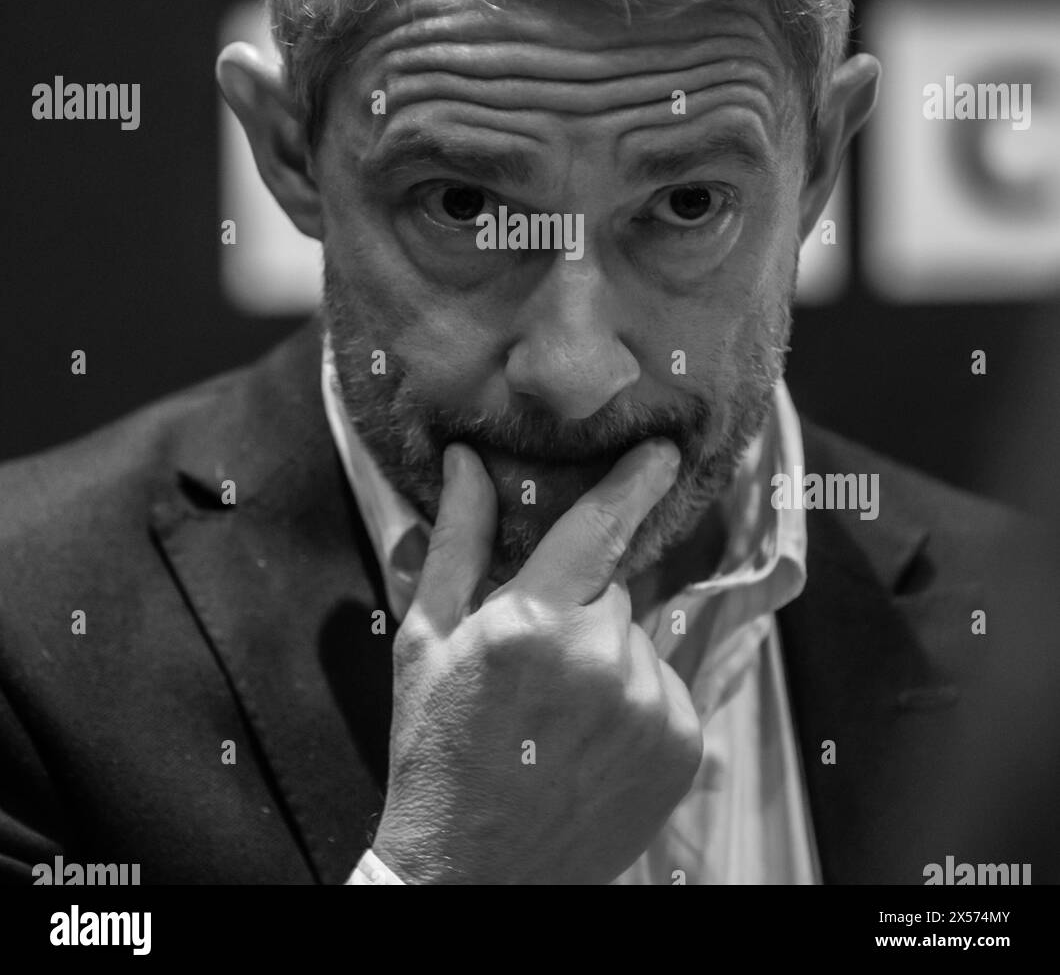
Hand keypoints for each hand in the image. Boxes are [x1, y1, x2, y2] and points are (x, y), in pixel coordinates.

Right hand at [371, 438, 702, 883]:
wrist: (473, 879)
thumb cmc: (436, 752)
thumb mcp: (426, 642)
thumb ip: (457, 543)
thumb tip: (467, 463)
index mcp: (532, 623)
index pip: (598, 527)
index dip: (633, 480)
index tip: (662, 449)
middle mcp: (603, 658)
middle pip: (610, 590)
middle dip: (578, 608)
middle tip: (534, 664)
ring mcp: (651, 706)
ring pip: (638, 640)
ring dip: (608, 657)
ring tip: (558, 716)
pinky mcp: (684, 746)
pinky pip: (666, 688)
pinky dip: (637, 701)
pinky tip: (590, 742)